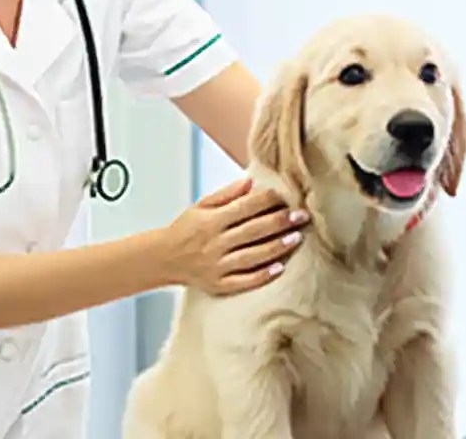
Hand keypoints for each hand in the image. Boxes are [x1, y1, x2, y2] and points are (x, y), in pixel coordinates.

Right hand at [158, 176, 309, 295]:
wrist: (163, 259)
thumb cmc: (186, 230)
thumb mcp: (201, 206)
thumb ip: (226, 194)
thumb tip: (250, 181)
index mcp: (211, 221)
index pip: (244, 208)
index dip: (266, 201)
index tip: (285, 196)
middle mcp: (215, 243)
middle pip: (253, 231)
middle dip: (280, 222)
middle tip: (301, 216)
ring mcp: (217, 266)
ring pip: (253, 256)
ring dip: (277, 247)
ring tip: (296, 238)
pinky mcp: (219, 284)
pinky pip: (244, 281)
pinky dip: (262, 276)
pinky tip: (280, 268)